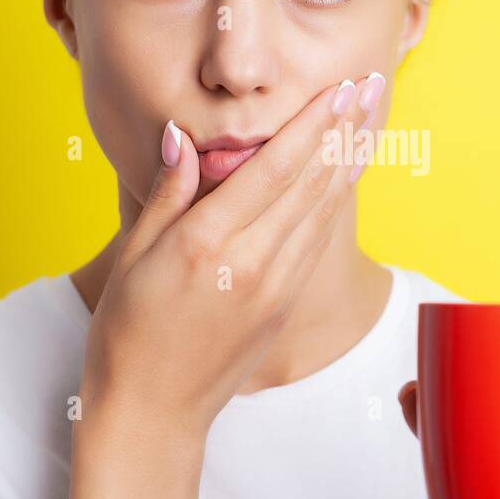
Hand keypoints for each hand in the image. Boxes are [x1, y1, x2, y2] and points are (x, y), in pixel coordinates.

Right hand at [84, 72, 384, 437]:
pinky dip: (336, 201)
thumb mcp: (133, 257)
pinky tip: (346, 175)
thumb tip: (181, 137)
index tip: (340, 87)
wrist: (152, 413)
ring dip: (350, 159)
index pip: (274, 168)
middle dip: (344, 129)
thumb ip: (167, 194)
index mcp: (206, 243)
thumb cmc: (128, 333)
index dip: (313, 123)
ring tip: (371, 119)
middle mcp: (251, 262)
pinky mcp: (283, 306)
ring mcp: (274, 288)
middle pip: (311, 182)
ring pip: (323, 211)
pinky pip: (317, 241)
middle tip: (371, 85)